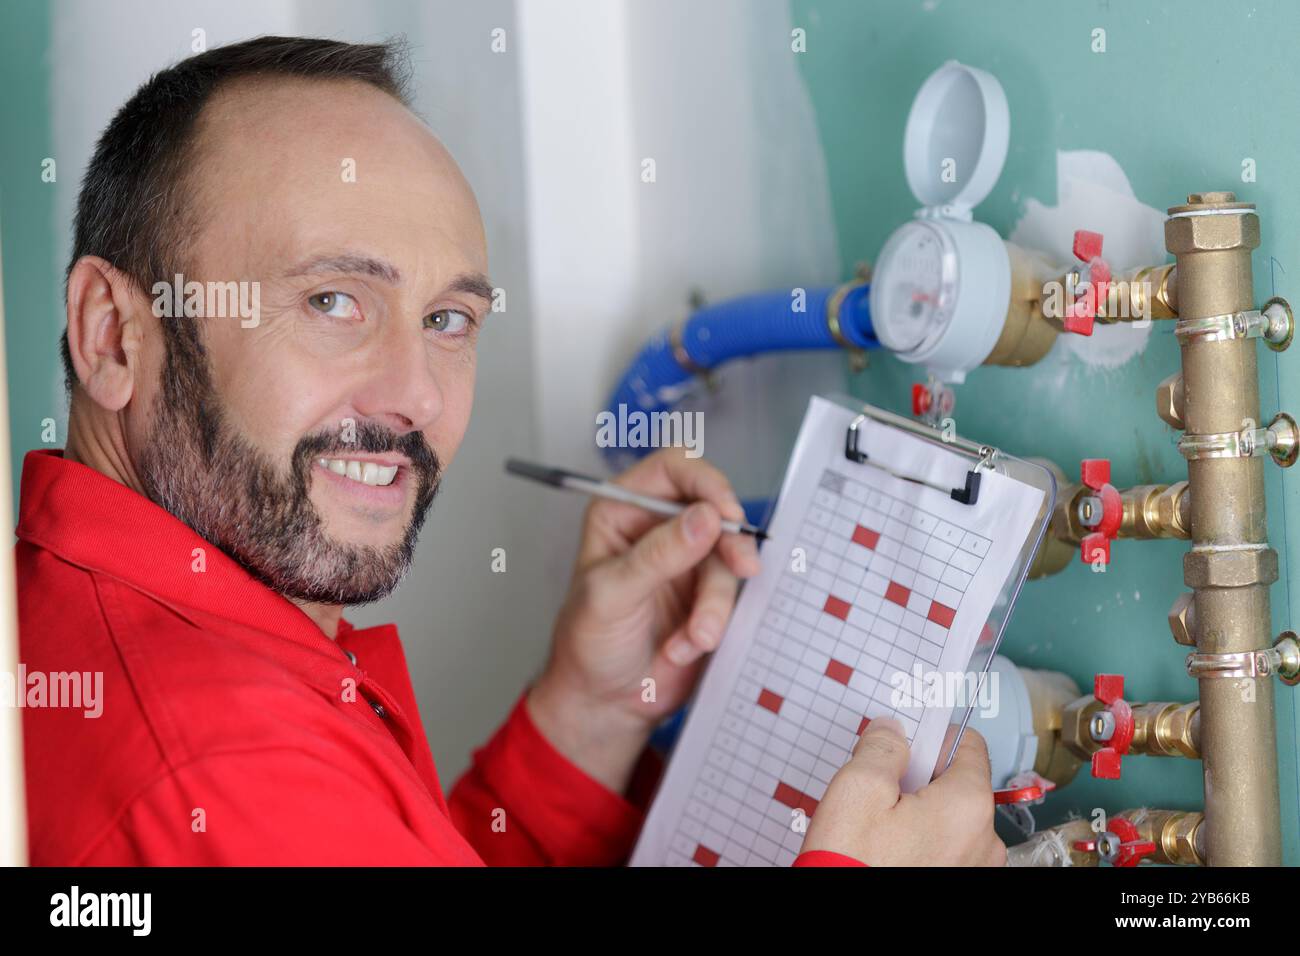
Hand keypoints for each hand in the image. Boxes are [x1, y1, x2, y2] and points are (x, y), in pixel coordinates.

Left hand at [527, 448, 761, 791]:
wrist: (606, 702)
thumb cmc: (589, 644)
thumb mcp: (613, 595)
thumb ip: (659, 555)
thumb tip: (706, 518)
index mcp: (623, 510)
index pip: (674, 468)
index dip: (705, 482)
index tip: (725, 512)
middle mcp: (658, 528)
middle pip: (714, 507)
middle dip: (728, 544)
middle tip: (742, 568)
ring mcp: (687, 561)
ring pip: (728, 557)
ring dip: (716, 603)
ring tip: (694, 638)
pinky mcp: (708, 594)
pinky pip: (734, 593)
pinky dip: (717, 621)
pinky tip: (687, 646)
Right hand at [801, 719, 1005, 865]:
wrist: (849, 925)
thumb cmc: (855, 865)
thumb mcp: (858, 788)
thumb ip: (882, 747)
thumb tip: (893, 731)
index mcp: (968, 804)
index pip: (968, 744)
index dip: (931, 736)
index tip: (907, 741)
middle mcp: (985, 839)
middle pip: (958, 784)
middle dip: (921, 780)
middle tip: (882, 791)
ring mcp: (975, 870)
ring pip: (952, 820)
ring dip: (921, 814)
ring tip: (882, 828)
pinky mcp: (960, 885)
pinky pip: (948, 850)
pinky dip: (924, 843)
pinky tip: (891, 851)